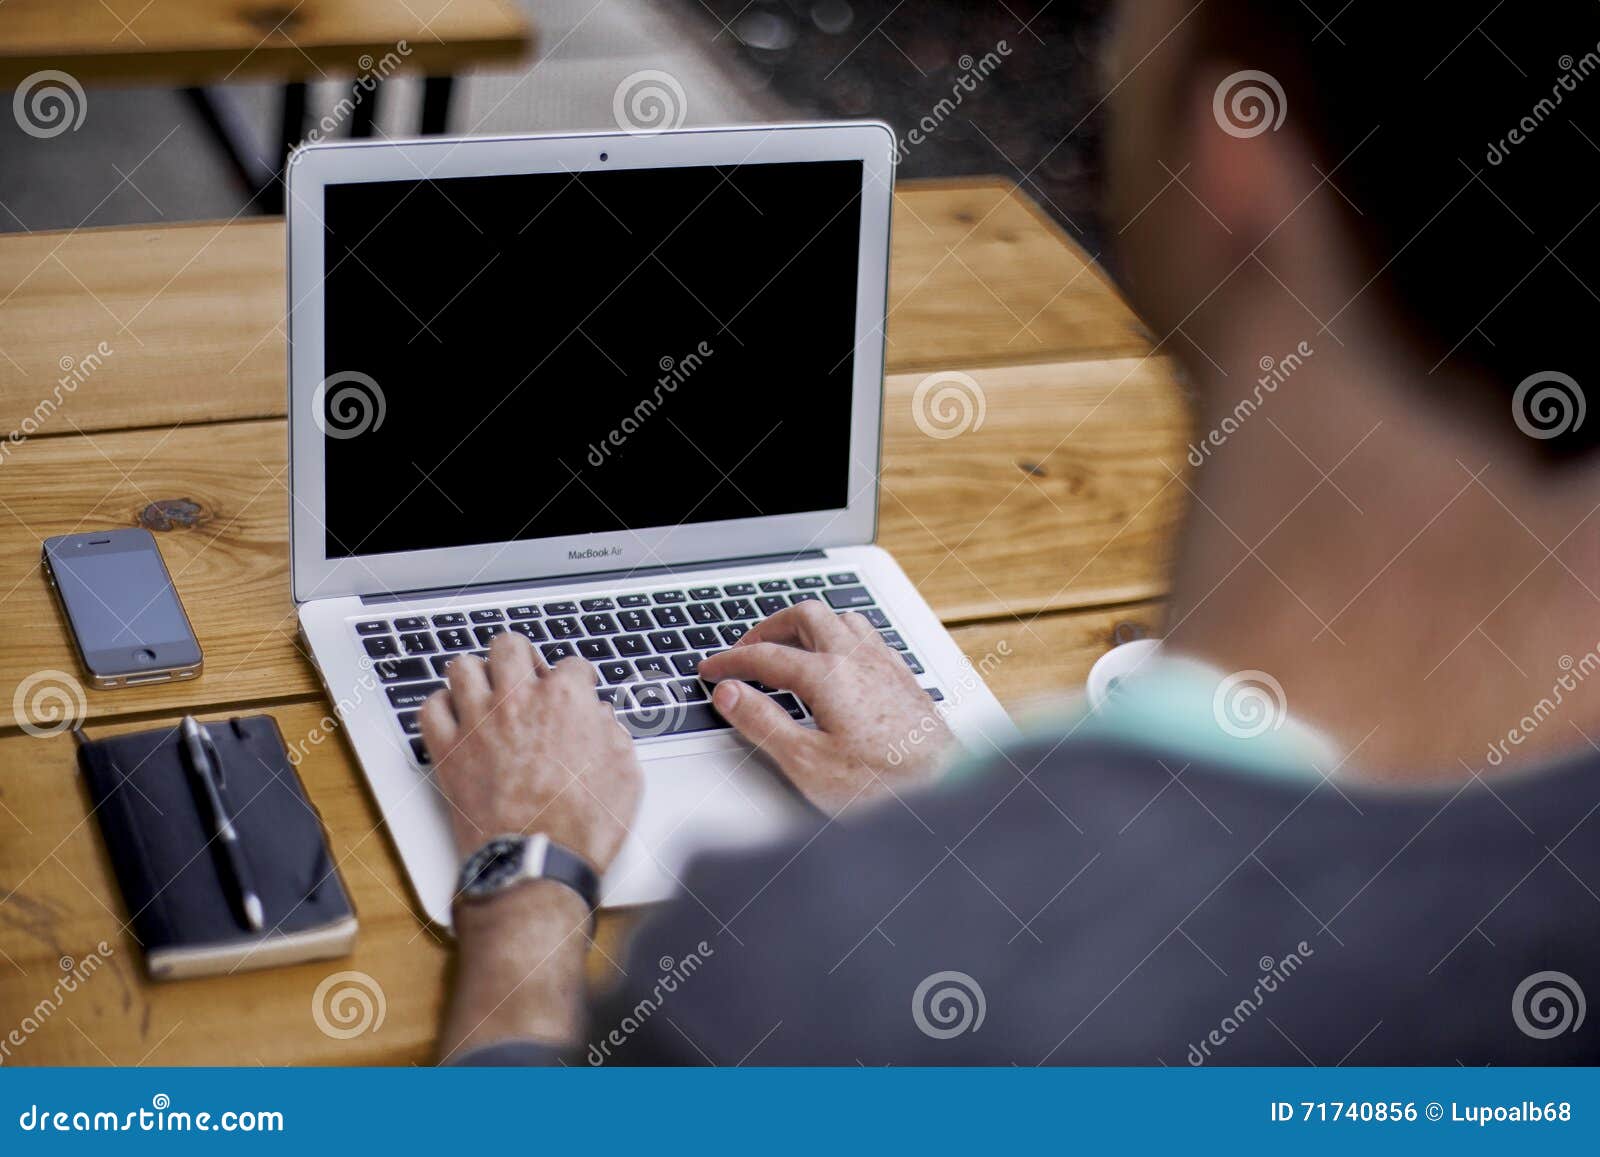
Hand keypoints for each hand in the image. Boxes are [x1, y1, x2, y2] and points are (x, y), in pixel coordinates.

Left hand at [419, 633, 641, 871]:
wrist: (536, 864)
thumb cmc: (581, 827)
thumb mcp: (625, 774)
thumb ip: (613, 733)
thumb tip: (601, 718)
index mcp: (566, 699)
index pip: (572, 664)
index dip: (578, 680)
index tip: (577, 692)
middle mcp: (518, 700)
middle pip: (510, 645)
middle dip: (522, 656)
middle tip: (527, 676)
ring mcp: (478, 722)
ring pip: (463, 666)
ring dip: (478, 675)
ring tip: (488, 692)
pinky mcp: (448, 750)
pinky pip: (430, 708)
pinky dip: (441, 708)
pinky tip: (456, 719)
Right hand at [696, 601, 955, 814]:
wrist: (947, 792)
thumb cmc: (884, 786)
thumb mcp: (807, 763)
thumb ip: (764, 723)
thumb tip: (730, 693)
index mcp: (829, 675)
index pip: (766, 655)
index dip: (731, 661)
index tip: (711, 670)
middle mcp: (859, 659)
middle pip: (806, 616)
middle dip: (769, 627)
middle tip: (746, 649)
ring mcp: (886, 666)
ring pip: (841, 619)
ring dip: (808, 625)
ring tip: (788, 645)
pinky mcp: (904, 679)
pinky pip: (867, 636)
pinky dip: (839, 637)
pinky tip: (839, 661)